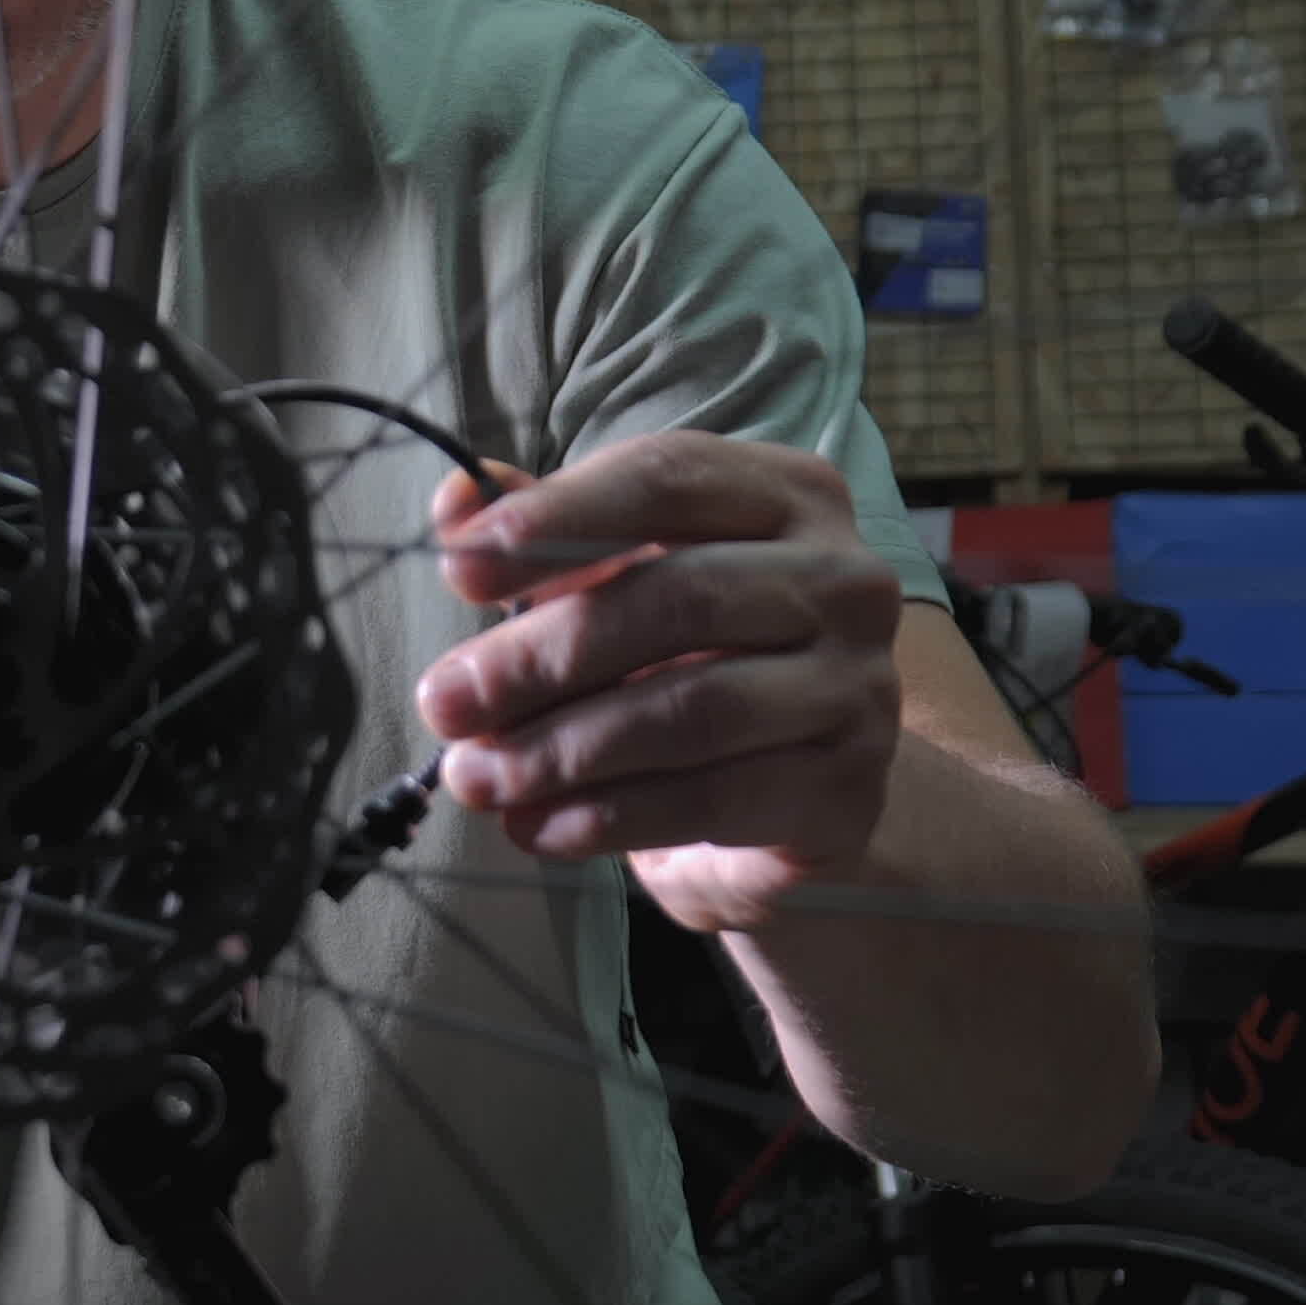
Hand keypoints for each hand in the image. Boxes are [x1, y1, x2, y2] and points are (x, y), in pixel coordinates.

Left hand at [412, 430, 904, 930]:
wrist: (780, 802)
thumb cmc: (680, 661)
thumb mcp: (611, 583)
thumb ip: (539, 535)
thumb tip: (456, 500)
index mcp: (787, 495)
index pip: (669, 477)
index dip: (559, 515)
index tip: (458, 566)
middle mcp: (845, 578)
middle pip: (680, 596)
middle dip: (542, 654)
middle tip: (444, 701)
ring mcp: (860, 686)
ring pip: (695, 709)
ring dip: (565, 749)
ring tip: (476, 777)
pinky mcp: (850, 790)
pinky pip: (715, 799)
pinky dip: (611, 816)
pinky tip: (539, 827)